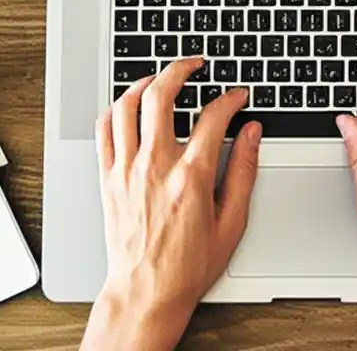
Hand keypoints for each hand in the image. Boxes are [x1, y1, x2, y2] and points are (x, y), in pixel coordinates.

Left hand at [81, 57, 261, 350]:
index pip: (212, 117)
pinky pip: (104, 130)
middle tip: (194, 64)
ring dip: (144, 83)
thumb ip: (244, 171)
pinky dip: (116, 109)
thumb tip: (252, 134)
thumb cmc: (188, 265)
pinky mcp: (107, 179)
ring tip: (160, 78)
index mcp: (191, 176)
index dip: (230, 98)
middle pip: (161, 95)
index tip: (237, 96)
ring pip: (127, 106)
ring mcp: (126, 170)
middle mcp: (155, 166)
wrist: (146, 292)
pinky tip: (128, 104)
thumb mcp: (232, 221)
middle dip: (181, 69)